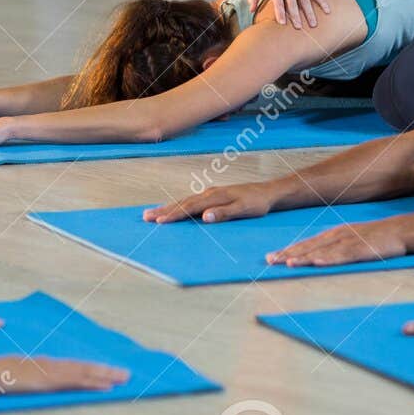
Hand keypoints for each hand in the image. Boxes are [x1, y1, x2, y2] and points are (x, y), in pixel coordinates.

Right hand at [0, 356, 130, 394]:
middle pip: (83, 368)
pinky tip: (107, 387)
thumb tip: (25, 382)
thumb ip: (21, 380)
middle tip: (127, 374)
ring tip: (124, 378)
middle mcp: (50, 366)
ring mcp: (51, 373)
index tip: (108, 371)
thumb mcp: (10, 379)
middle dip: (106, 370)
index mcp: (42, 365)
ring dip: (106, 375)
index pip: (72, 367)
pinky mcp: (50, 382)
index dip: (91, 369)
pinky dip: (93, 383)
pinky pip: (76, 383)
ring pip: (84, 373)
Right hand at [143, 179, 282, 223]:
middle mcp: (209, 193)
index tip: (159, 222)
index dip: (174, 215)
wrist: (268, 193)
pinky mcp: (212, 195)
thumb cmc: (257, 204)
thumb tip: (204, 217)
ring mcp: (210, 193)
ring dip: (168, 207)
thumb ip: (224, 213)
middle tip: (145, 217)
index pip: (190, 207)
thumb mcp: (244, 210)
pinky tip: (173, 209)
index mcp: (215, 196)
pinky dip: (178, 205)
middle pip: (182, 202)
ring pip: (185, 201)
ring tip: (152, 213)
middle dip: (163, 210)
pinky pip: (190, 201)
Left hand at [258, 0, 329, 28]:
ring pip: (306, 0)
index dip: (279, 11)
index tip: (282, 22)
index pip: (278, 1)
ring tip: (313, 25)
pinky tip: (327, 11)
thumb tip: (251, 10)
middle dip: (295, 15)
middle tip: (299, 28)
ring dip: (310, 13)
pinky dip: (322, 2)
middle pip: (293, 3)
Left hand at [266, 219, 405, 267]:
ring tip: (287, 263)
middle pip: (308, 246)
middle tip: (269, 260)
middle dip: (288, 254)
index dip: (288, 250)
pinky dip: (327, 259)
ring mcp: (348, 242)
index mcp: (334, 234)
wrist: (400, 231)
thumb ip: (336, 247)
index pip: (306, 243)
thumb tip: (319, 257)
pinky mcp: (360, 249)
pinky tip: (316, 263)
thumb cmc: (377, 238)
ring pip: (321, 251)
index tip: (271, 257)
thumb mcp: (352, 239)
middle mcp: (337, 236)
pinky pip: (341, 256)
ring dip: (303, 257)